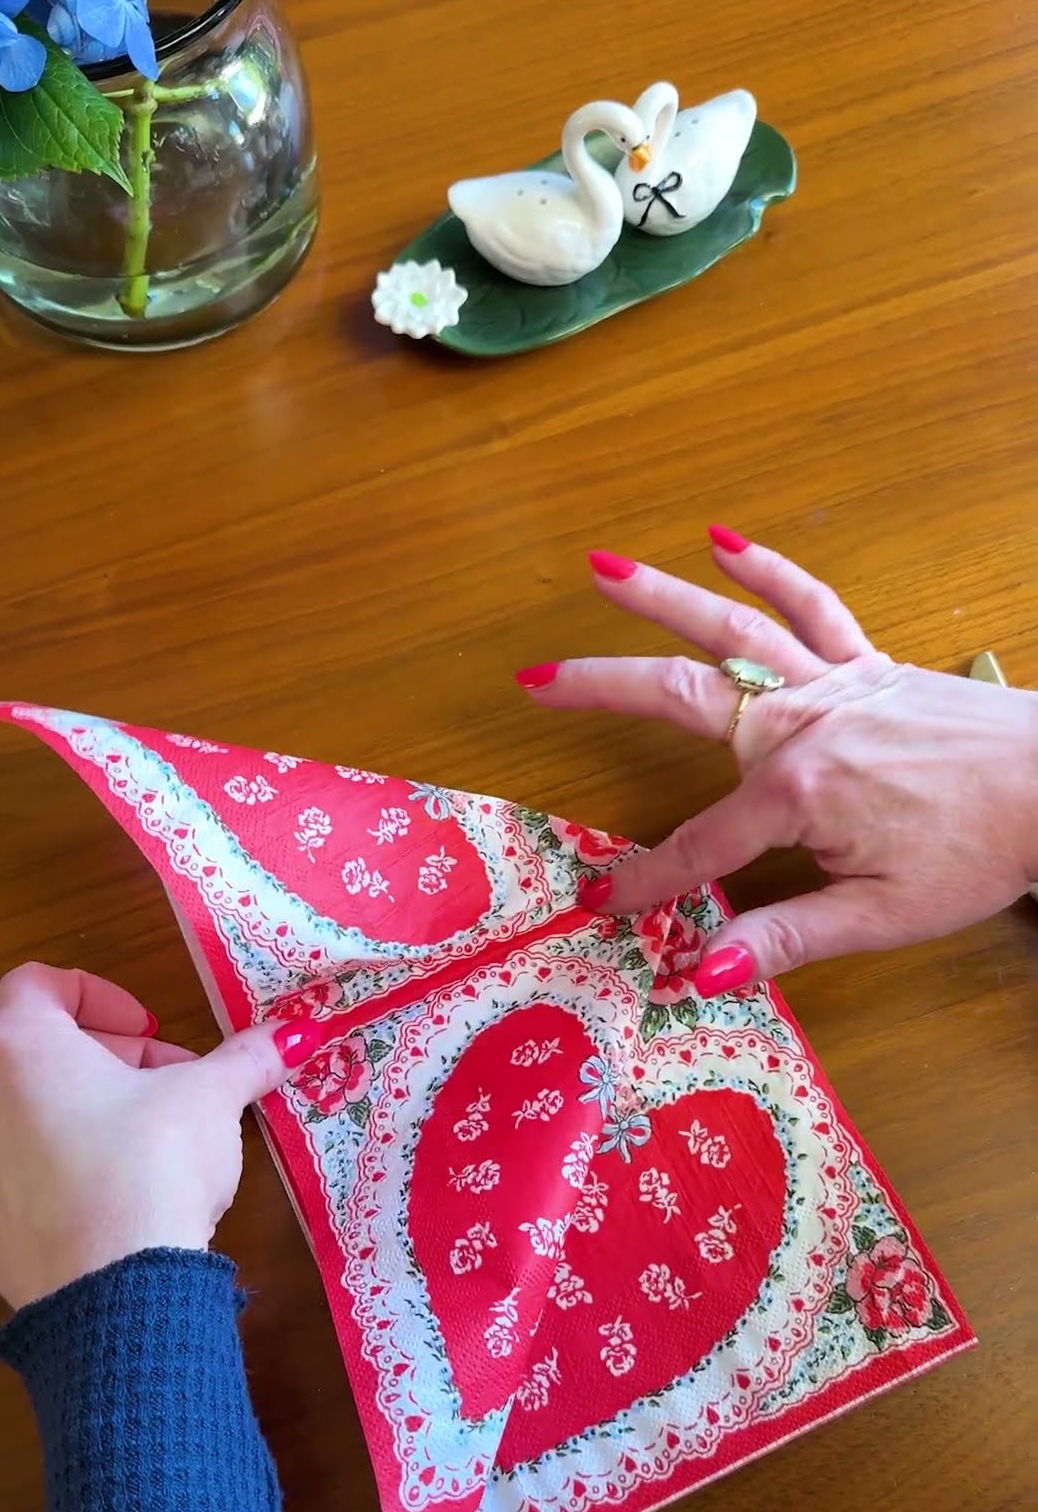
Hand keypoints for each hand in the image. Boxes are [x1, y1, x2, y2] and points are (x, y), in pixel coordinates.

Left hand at [0, 964, 322, 1310]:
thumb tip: (296, 1033)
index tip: (151, 1030)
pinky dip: (54, 1174)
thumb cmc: (152, 1168)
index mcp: (20, 1046)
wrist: (113, 1297)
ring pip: (21, 1116)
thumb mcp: (210, 1101)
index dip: (101, 996)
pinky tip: (109, 1201)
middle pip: (35, 1052)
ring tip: (144, 1147)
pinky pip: (11, 1179)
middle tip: (169, 1089)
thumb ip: (246, 1059)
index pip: (40, 984)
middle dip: (108, 1061)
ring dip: (80, 1115)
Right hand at [517, 532, 1037, 987]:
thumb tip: (703, 969)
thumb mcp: (880, 915)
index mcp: (795, 792)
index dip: (648, 880)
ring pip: (733, 632)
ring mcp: (833, 683)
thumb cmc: (978, 852)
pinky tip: (725, 542)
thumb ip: (785, 937)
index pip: (698, 845)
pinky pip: (812, 607)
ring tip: (602, 567)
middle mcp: (801, 722)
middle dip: (601, 691)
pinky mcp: (868, 664)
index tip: (602, 901)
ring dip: (664, 599)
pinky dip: (770, 572)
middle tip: (534, 680)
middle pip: (681, 699)